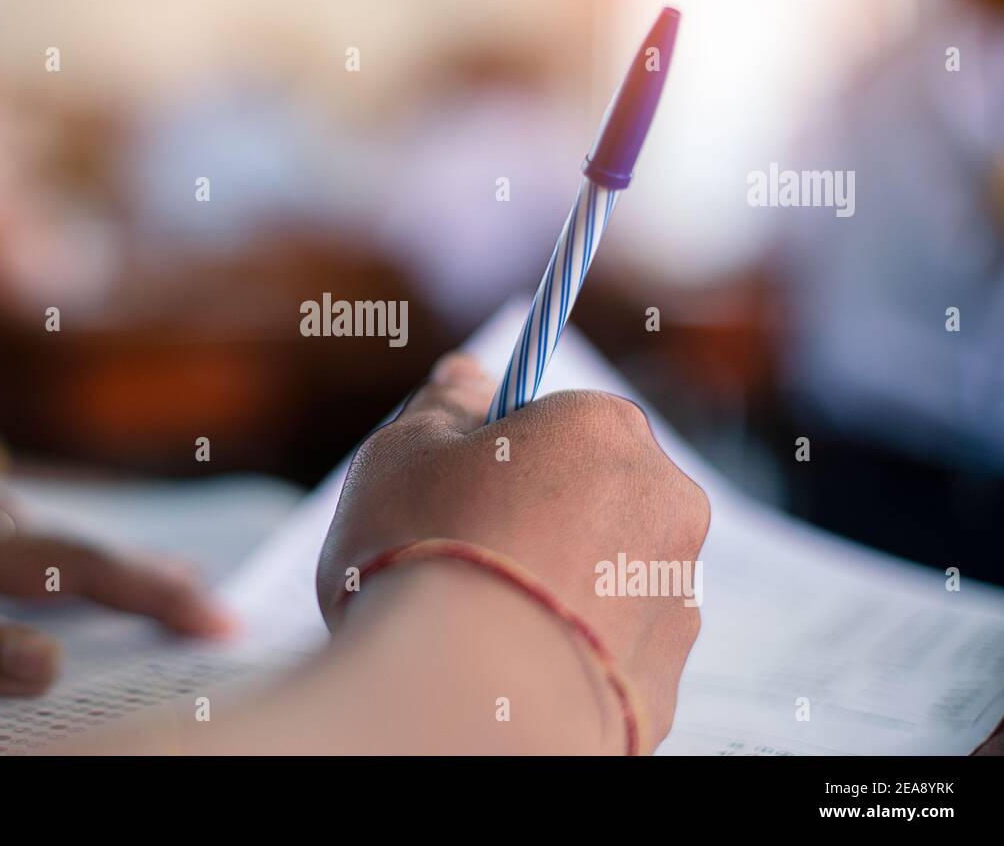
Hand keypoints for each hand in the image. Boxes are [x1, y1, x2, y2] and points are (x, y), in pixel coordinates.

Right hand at [318, 352, 709, 750]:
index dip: (504, 447)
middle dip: (542, 514)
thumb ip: (442, 404)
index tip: (462, 483)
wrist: (460, 701)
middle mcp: (666, 505)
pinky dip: (573, 650)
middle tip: (466, 552)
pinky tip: (515, 664)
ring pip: (609, 572)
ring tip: (484, 619)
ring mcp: (674, 600)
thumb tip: (466, 375)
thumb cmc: (424, 555)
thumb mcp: (403, 452)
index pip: (561, 417)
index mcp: (606, 430)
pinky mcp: (664, 684)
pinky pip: (613, 649)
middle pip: (595, 492)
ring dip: (562, 582)